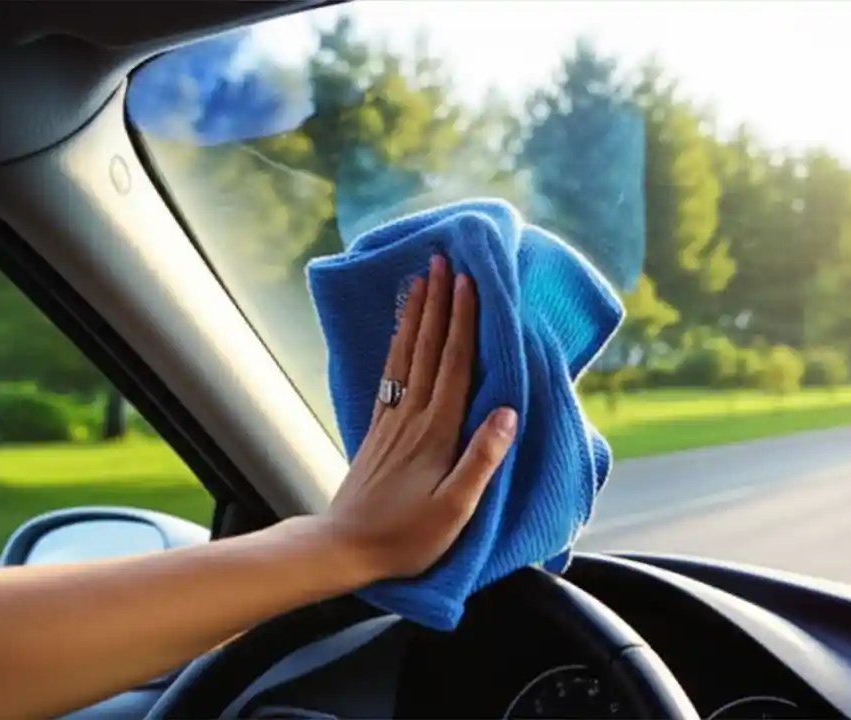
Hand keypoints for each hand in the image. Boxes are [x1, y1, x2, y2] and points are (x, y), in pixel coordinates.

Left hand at [320, 254, 515, 585]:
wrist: (343, 549)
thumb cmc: (406, 537)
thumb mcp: (454, 509)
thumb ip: (481, 460)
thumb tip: (508, 412)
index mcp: (437, 433)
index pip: (455, 365)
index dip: (463, 321)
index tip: (467, 281)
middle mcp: (413, 417)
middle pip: (429, 348)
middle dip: (437, 302)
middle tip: (442, 259)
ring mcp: (392, 421)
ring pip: (406, 355)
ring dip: (415, 314)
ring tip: (420, 278)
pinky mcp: (379, 430)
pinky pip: (390, 375)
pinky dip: (397, 344)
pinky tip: (399, 329)